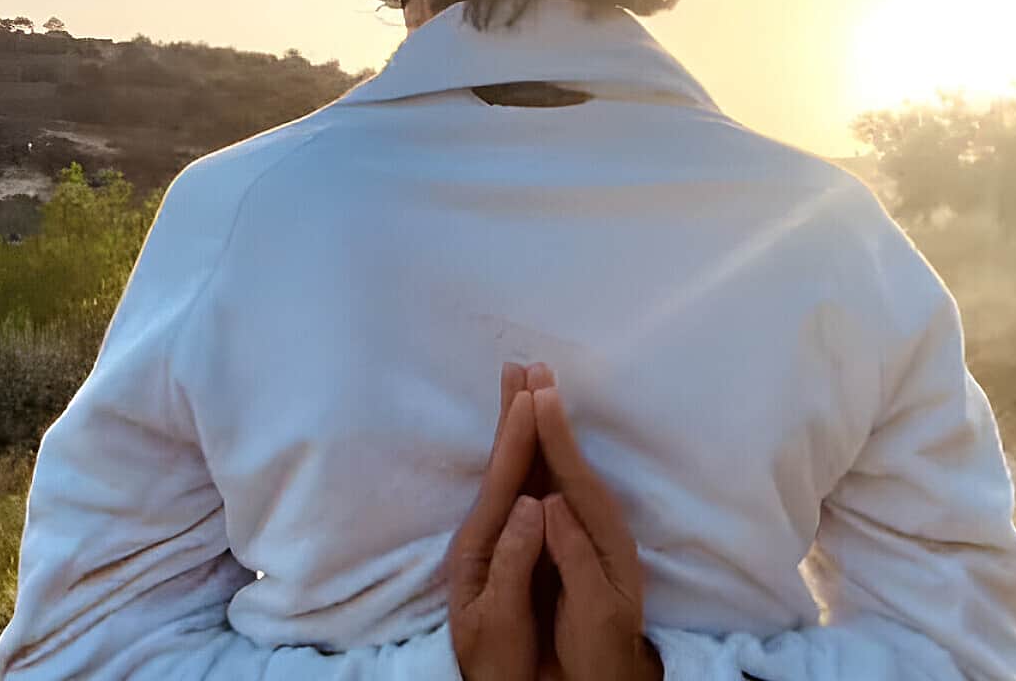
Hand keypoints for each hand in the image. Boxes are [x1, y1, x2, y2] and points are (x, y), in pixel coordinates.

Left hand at [447, 363, 544, 680]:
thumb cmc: (502, 663)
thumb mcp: (498, 620)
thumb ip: (512, 563)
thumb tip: (532, 504)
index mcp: (482, 547)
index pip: (504, 480)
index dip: (519, 435)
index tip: (532, 391)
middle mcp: (487, 533)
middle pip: (502, 463)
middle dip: (513, 414)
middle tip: (520, 365)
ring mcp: (497, 537)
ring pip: (510, 470)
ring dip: (517, 426)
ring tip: (523, 386)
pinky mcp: (510, 545)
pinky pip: (519, 485)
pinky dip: (525, 454)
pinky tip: (530, 440)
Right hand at [533, 386, 663, 680]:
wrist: (609, 676)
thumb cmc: (601, 648)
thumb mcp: (594, 610)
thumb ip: (576, 556)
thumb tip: (548, 503)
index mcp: (603, 538)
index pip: (574, 477)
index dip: (556, 435)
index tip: (540, 392)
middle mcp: (597, 524)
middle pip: (568, 459)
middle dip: (549, 413)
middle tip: (531, 366)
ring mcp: (585, 528)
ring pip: (560, 466)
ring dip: (544, 425)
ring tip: (530, 384)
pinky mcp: (572, 536)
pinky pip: (554, 482)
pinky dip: (542, 452)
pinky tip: (530, 435)